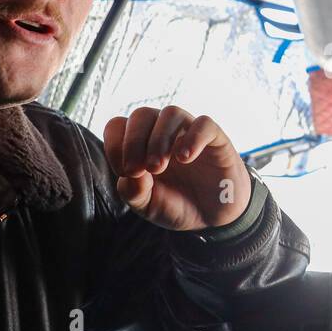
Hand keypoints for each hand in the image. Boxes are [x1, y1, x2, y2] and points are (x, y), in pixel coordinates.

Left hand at [102, 106, 251, 230]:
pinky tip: (185, 159)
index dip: (116, 146)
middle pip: (141, 114)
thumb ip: (133, 192)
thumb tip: (130, 174)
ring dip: (159, 138)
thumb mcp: (148, 206)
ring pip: (171, 113)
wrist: (214, 217)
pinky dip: (193, 138)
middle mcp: (163, 133)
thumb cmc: (178, 204)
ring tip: (158, 167)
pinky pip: (204, 124)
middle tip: (138, 170)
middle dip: (134, 141)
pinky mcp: (215, 138)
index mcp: (140, 145)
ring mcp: (189, 133)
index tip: (127, 173)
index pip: (118, 126)